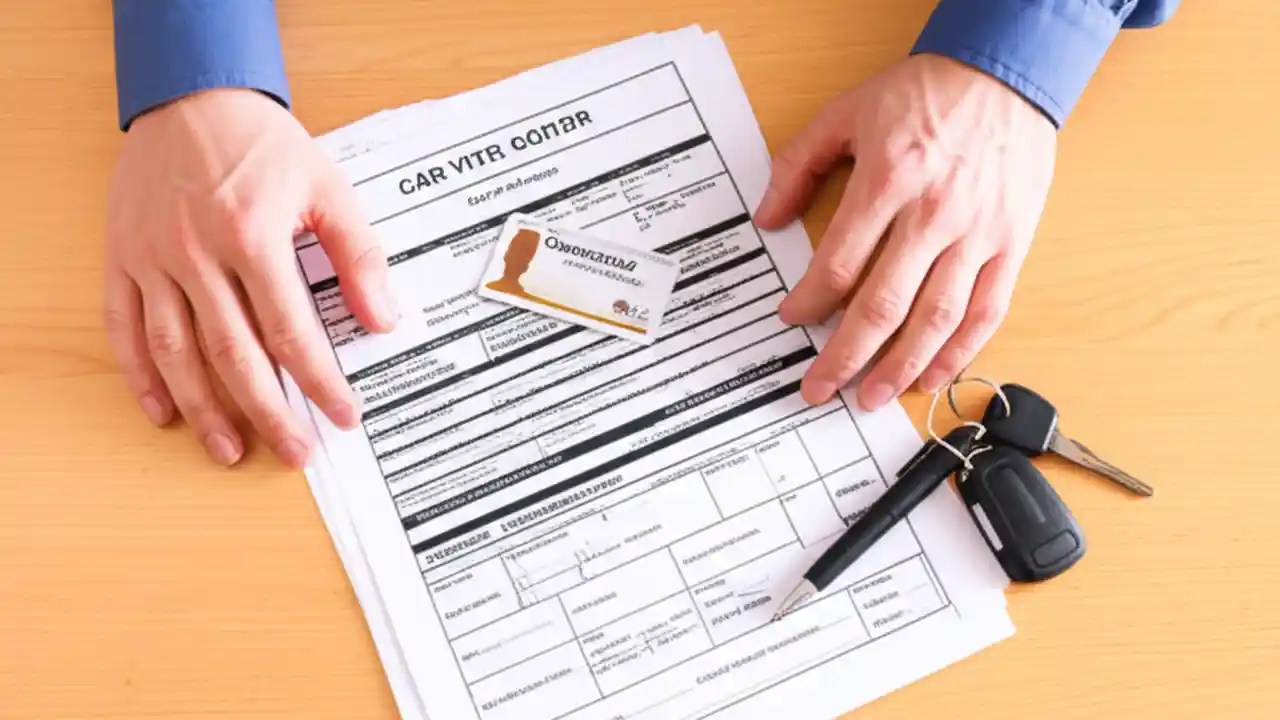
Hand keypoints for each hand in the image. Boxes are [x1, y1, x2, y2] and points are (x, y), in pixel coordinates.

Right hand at [104, 89, 396, 467]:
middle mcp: (197, 253)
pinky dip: (139, 374)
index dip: (319, 381)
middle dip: (268, 412)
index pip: (291, 331)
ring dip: (203, 408)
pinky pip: (123, 326)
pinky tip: (162, 411)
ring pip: (174, 351)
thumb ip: (358, 256)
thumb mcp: (327, 187)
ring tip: (230, 449)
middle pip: (234, 354)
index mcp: (252, 235)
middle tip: (295, 452)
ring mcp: (153, 258)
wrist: (191, 94)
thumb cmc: (261, 143)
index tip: (344, 415)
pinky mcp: (122, 256)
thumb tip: (383, 319)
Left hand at [755, 54, 1055, 409]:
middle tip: (820, 388)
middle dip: (846, 357)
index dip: (808, 302)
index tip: (791, 318)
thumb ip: (798, 165)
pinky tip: (934, 375)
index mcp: (889, 181)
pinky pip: (987, 310)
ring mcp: (978, 233)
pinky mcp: (1011, 243)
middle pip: (883, 305)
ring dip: (901, 366)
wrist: (1006, 72)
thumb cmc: (927, 93)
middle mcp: (934, 214)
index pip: (838, 264)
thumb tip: (767, 216)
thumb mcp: (846, 112)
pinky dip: (961, 351)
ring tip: (872, 397)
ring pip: (937, 318)